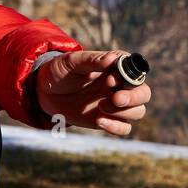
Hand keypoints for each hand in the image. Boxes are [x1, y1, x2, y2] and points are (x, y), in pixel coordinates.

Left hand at [35, 50, 151, 136]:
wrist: (44, 92)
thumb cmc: (59, 71)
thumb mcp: (72, 62)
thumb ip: (92, 60)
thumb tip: (112, 58)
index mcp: (115, 67)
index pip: (135, 71)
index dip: (128, 77)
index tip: (109, 80)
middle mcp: (119, 86)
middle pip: (144, 93)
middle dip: (134, 98)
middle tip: (114, 98)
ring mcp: (115, 104)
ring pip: (138, 112)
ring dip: (123, 112)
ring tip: (100, 108)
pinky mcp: (107, 119)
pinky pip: (124, 128)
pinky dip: (116, 127)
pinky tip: (99, 121)